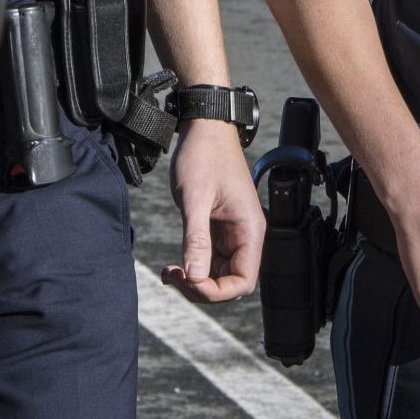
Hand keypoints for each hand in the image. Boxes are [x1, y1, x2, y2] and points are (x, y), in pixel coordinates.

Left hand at [162, 118, 262, 303]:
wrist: (204, 127)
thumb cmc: (204, 156)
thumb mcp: (196, 199)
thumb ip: (197, 239)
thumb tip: (195, 276)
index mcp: (250, 229)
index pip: (243, 281)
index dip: (217, 291)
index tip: (189, 281)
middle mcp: (246, 234)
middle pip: (231, 282)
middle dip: (202, 288)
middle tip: (173, 277)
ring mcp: (233, 232)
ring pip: (219, 273)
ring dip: (195, 279)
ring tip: (169, 271)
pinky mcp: (219, 228)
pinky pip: (210, 259)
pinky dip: (193, 266)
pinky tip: (174, 265)